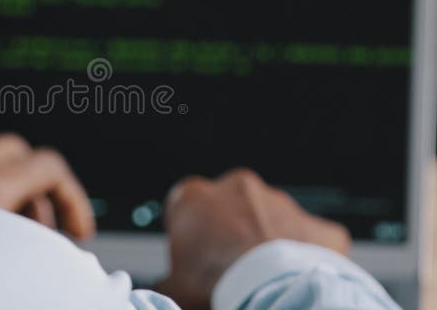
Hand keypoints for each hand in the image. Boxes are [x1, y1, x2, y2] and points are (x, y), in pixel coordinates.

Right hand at [156, 168, 350, 309]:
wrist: (275, 297)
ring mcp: (280, 203)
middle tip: (229, 270)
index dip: (189, 235)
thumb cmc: (219, 285)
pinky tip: (293, 282)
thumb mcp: (175, 287)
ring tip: (263, 279)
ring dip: (266, 242)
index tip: (193, 258)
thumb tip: (169, 291)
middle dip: (230, 233)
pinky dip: (303, 257)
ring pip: (270, 220)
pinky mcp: (316, 225)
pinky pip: (309, 239)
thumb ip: (171, 280)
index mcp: (195, 197)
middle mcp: (237, 188)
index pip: (184, 207)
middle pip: (229, 208)